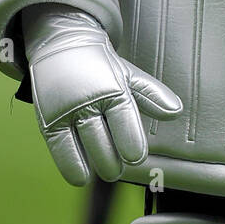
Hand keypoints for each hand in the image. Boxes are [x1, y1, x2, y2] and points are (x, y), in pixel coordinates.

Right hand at [22, 5, 181, 185]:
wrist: (62, 46)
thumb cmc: (101, 67)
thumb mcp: (128, 76)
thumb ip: (152, 96)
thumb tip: (176, 112)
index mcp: (112, 87)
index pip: (124, 119)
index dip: (131, 143)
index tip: (136, 158)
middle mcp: (88, 99)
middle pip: (102, 140)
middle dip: (113, 161)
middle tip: (120, 168)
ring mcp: (66, 110)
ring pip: (81, 145)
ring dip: (96, 165)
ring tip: (108, 172)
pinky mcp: (48, 119)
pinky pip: (59, 147)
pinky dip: (71, 165)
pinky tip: (81, 177)